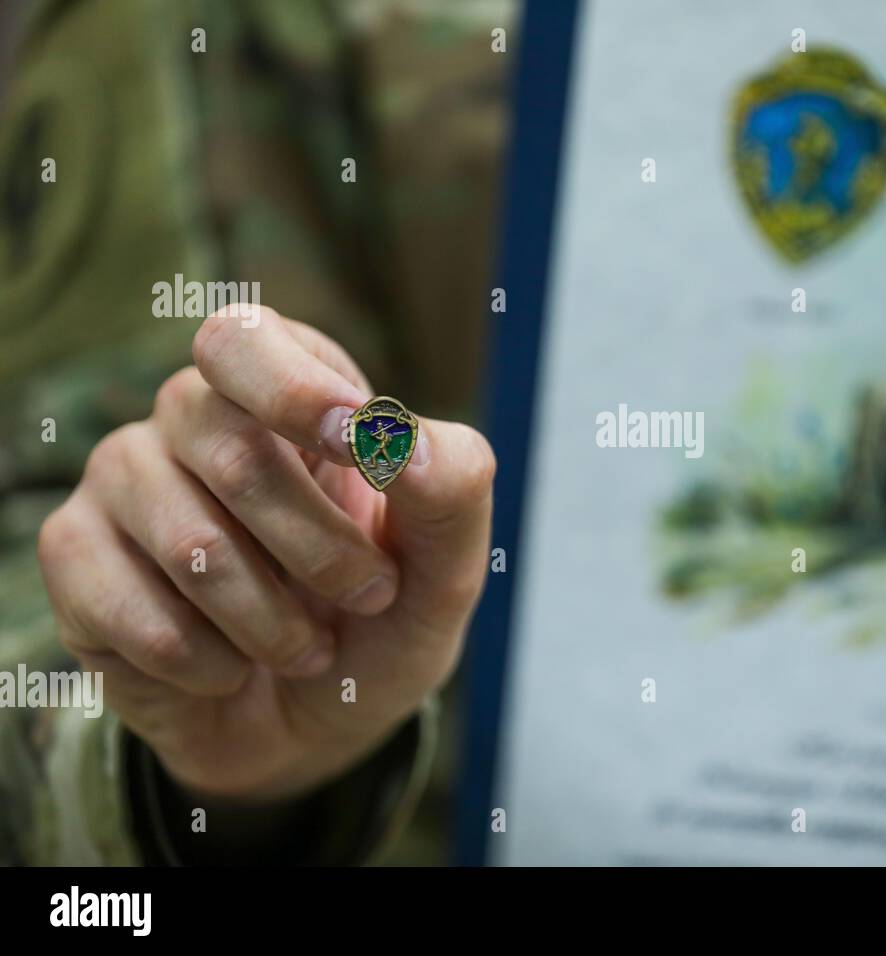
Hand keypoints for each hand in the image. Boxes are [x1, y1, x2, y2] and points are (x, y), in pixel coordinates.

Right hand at [37, 305, 494, 801]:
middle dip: (323, 552)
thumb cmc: (379, 621)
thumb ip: (452, 489)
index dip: (295, 392)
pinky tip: (231, 668)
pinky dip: (213, 667)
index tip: (357, 441)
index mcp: (286, 385)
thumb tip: (403, 443)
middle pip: (234, 455)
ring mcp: (122, 480)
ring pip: (192, 547)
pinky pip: (137, 618)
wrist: (313, 723)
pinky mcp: (75, 557)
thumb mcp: (446, 567)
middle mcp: (191, 415)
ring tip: (306, 647)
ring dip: (275, 626)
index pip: (245, 341)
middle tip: (372, 596)